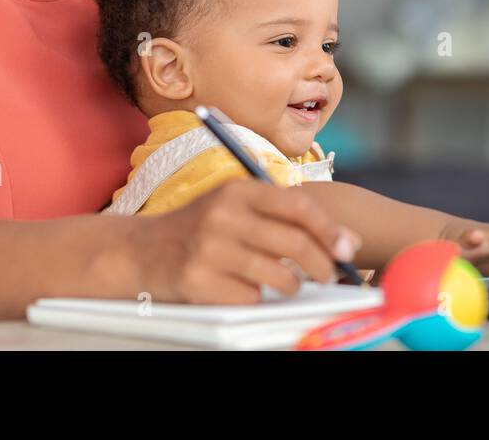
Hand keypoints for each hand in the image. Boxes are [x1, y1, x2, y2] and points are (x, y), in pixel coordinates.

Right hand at [128, 180, 362, 303]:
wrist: (141, 250)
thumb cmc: (199, 228)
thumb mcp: (233, 206)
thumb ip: (278, 215)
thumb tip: (339, 238)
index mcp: (237, 191)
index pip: (298, 207)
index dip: (329, 229)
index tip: (347, 247)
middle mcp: (223, 215)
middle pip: (295, 244)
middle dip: (322, 265)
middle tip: (330, 274)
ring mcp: (209, 249)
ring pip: (279, 276)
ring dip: (291, 285)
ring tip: (287, 283)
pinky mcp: (199, 281)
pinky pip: (250, 297)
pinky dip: (255, 297)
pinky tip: (241, 287)